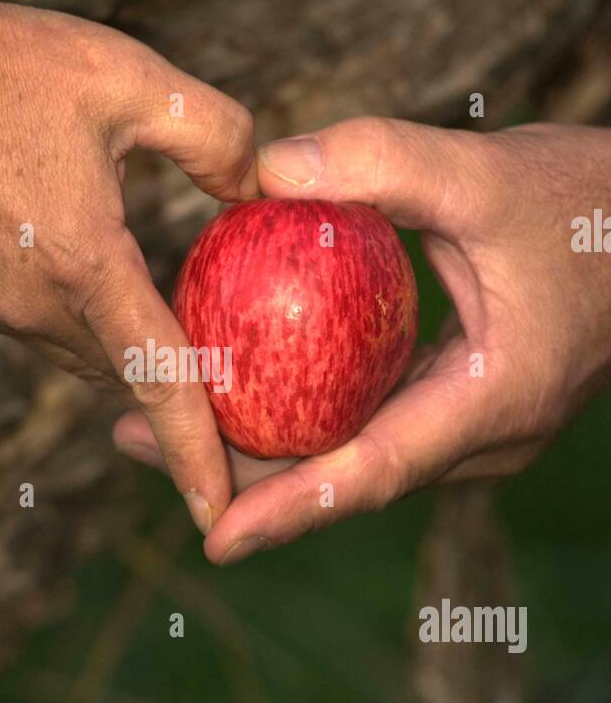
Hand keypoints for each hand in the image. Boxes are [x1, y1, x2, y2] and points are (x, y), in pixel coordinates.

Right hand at [0, 0, 256, 533]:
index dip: (194, 455)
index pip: (156, 382)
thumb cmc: (1, 65)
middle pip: (121, 379)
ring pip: (78, 355)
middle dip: (171, 402)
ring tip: (174, 340)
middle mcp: (30, 306)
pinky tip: (100, 284)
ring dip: (125, 357)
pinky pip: (39, 328)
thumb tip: (259, 184)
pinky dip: (81, 325)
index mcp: (82, 266)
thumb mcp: (131, 80)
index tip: (220, 515)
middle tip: (234, 400)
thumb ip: (215, 135)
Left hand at [114, 117, 610, 560]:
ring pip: (357, 457)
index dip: (291, 510)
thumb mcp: (483, 172)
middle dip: (244, 480)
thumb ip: (378, 164)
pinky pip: (374, 424)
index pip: (376, 472)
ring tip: (165, 415)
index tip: (214, 539)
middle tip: (136, 443)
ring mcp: (475, 428)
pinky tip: (246, 379)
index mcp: (494, 403)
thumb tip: (261, 169)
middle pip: (348, 479)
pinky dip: (309, 412)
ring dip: (269, 448)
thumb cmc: (582, 202)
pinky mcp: (463, 405)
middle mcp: (483, 437)